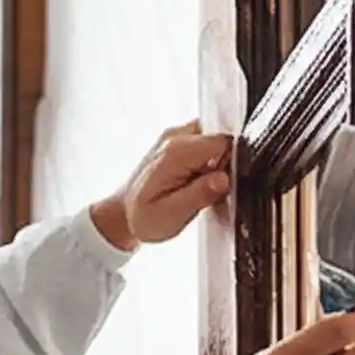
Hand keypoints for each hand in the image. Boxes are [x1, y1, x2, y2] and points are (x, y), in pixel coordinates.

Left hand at [90, 120, 232, 250]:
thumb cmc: (143, 217)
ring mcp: (176, 137)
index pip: (223, 142)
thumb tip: (224, 179)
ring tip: (199, 185)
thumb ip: (199, 195)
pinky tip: (195, 181)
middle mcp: (175, 138)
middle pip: (221, 138)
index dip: (231, 164)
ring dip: (216, 163)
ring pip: (215, 140)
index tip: (222, 183)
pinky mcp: (178, 142)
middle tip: (208, 188)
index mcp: (176, 153)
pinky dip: (207, 162)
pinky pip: (205, 144)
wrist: (122, 213)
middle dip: (224, 163)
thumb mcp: (171, 215)